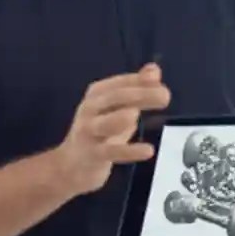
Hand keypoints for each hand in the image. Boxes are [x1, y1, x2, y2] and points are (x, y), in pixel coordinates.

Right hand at [52, 63, 170, 195]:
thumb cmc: (98, 133)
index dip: (138, 80)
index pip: (119, 83)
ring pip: (105, 124)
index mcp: (97, 94)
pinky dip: (129, 151)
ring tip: (135, 115)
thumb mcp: (116, 108)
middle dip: (140, 94)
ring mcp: (89, 132)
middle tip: (165, 96)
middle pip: (115, 98)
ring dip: (119, 118)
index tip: (158, 80)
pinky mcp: (93, 155)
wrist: (70, 165)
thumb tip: (154, 70)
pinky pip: (111, 152)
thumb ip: (136, 89)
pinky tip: (148, 151)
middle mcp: (90, 109)